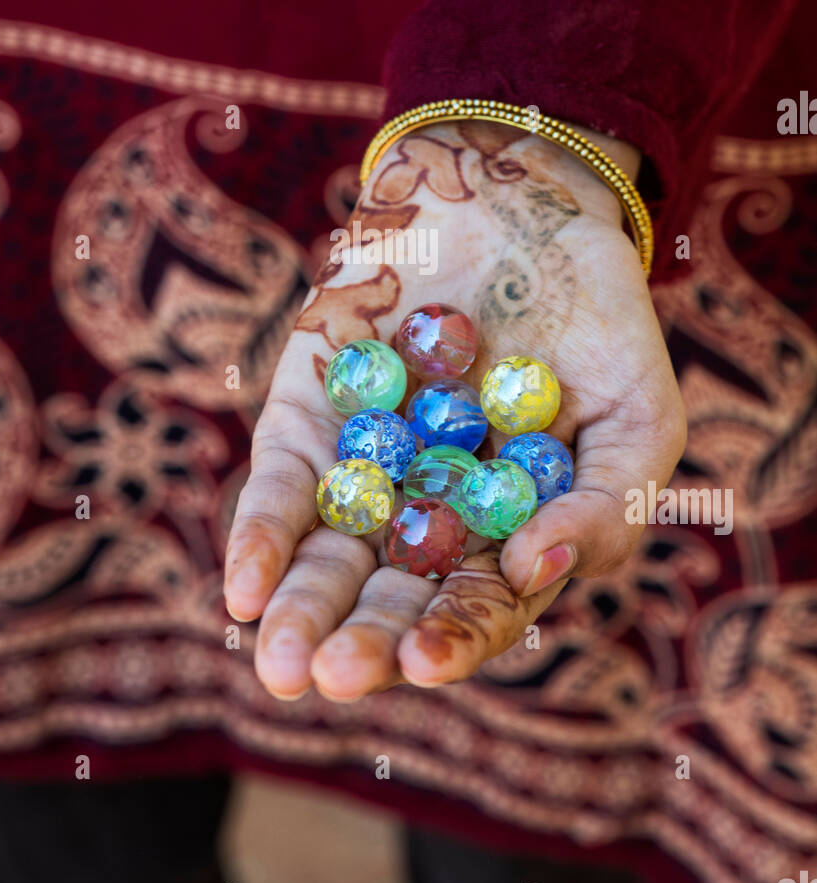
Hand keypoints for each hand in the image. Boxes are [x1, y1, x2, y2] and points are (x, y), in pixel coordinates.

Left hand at [224, 120, 685, 700]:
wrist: (525, 204)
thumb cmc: (597, 320)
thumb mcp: (637, 417)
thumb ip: (604, 507)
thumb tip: (527, 573)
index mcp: (503, 535)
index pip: (474, 609)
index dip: (452, 639)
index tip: (423, 661)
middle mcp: (427, 517)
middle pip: (388, 598)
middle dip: (358, 641)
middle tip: (328, 677)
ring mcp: (364, 468)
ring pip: (325, 556)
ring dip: (300, 608)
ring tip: (282, 658)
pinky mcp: (308, 416)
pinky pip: (282, 484)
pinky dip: (263, 534)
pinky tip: (244, 589)